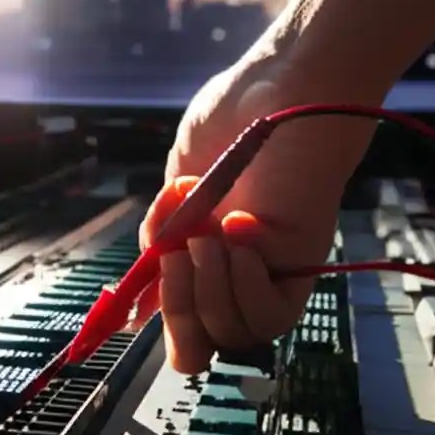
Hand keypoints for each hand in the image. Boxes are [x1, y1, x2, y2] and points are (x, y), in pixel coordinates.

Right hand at [137, 49, 388, 373]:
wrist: (276, 90)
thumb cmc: (227, 126)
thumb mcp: (175, 195)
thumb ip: (161, 246)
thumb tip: (138, 306)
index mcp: (201, 262)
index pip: (182, 326)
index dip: (159, 322)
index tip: (134, 302)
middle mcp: (234, 277)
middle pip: (199, 344)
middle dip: (175, 304)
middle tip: (177, 251)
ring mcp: (268, 276)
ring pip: (231, 333)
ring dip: (209, 287)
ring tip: (212, 231)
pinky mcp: (300, 266)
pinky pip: (268, 316)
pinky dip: (246, 283)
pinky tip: (243, 229)